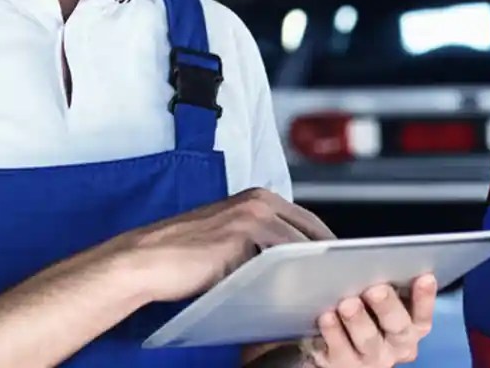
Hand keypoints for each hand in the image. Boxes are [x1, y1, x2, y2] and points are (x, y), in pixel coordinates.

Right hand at [122, 188, 334, 302]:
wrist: (146, 260)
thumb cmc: (184, 257)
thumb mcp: (230, 240)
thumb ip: (262, 244)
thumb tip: (297, 267)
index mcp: (256, 197)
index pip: (307, 221)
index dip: (326, 245)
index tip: (340, 266)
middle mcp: (258, 201)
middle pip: (311, 230)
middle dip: (329, 257)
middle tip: (343, 281)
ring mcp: (251, 216)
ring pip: (301, 245)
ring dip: (317, 268)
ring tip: (329, 291)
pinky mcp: (242, 235)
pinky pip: (282, 257)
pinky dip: (297, 275)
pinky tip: (305, 293)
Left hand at [300, 274, 436, 366]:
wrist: (342, 352)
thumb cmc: (366, 315)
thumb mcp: (383, 305)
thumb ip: (388, 288)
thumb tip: (380, 261)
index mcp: (411, 327)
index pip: (424, 314)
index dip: (426, 298)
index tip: (425, 277)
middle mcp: (395, 346)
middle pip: (397, 327)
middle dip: (387, 307)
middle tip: (377, 290)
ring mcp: (370, 359)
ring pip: (367, 340)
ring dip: (358, 320)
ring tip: (347, 304)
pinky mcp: (342, 365)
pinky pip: (338, 350)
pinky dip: (333, 333)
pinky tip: (326, 317)